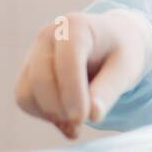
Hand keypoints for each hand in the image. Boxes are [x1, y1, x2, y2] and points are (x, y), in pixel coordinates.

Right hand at [13, 9, 151, 138]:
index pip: (67, 60)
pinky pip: (25, 99)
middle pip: (41, 79)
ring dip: (51, 114)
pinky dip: (44, 114)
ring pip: (28, 93)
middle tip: (82, 124)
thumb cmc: (121, 52)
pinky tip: (67, 116)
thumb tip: (93, 115)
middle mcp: (48, 35)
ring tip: (79, 122)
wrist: (111, 41)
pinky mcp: (27, 70)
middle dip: (60, 109)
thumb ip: (109, 90)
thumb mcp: (126, 69)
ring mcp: (33, 52)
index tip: (83, 118)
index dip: (72, 92)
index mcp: (76, 26)